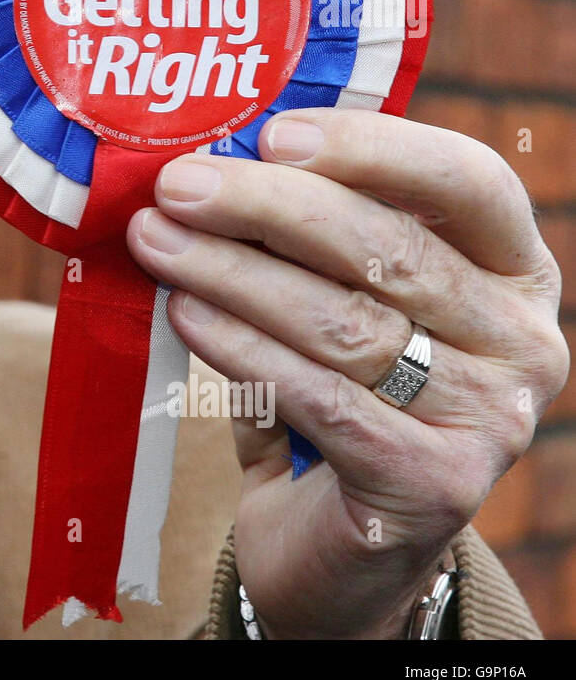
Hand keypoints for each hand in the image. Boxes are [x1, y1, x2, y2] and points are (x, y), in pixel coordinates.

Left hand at [125, 108, 567, 638]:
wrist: (340, 544)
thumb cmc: (332, 392)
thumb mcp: (337, 299)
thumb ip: (305, 237)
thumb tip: (211, 162)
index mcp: (513, 271)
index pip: (470, 180)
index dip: (372, 147)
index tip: (270, 135)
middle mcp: (522, 340)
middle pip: (388, 249)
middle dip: (265, 207)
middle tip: (175, 187)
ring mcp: (488, 419)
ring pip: (343, 322)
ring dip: (233, 273)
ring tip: (157, 244)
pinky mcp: (432, 485)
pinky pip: (319, 396)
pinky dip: (240, 349)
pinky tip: (184, 314)